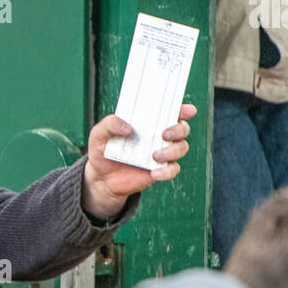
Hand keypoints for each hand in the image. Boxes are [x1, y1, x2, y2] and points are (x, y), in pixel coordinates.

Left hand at [81, 104, 196, 219]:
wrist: (101, 177)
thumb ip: (110, 124)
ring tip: (154, 155)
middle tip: (164, 134)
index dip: (181, 109)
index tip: (188, 110)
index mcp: (147, 122)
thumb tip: (129, 127)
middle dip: (179, 129)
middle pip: (182, 128)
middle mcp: (158, 135)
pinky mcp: (160, 169)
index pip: (168, 111)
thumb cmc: (102, 149)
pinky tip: (153, 173)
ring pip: (181, 148)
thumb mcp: (99, 133)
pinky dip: (166, 171)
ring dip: (172, 151)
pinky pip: (173, 169)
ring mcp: (161, 152)